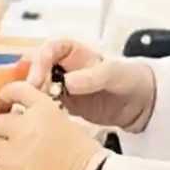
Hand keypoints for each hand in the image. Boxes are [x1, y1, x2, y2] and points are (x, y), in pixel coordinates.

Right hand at [24, 39, 155, 131]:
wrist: (141, 102)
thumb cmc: (128, 77)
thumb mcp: (113, 73)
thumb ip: (91, 76)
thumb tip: (67, 83)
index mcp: (73, 51)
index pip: (49, 50)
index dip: (39, 62)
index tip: (37, 80)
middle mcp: (63, 67)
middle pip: (37, 68)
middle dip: (30, 80)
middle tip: (28, 98)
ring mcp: (62, 86)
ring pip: (37, 87)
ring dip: (30, 96)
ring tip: (28, 110)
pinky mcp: (64, 105)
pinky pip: (45, 104)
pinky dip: (39, 110)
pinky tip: (37, 120)